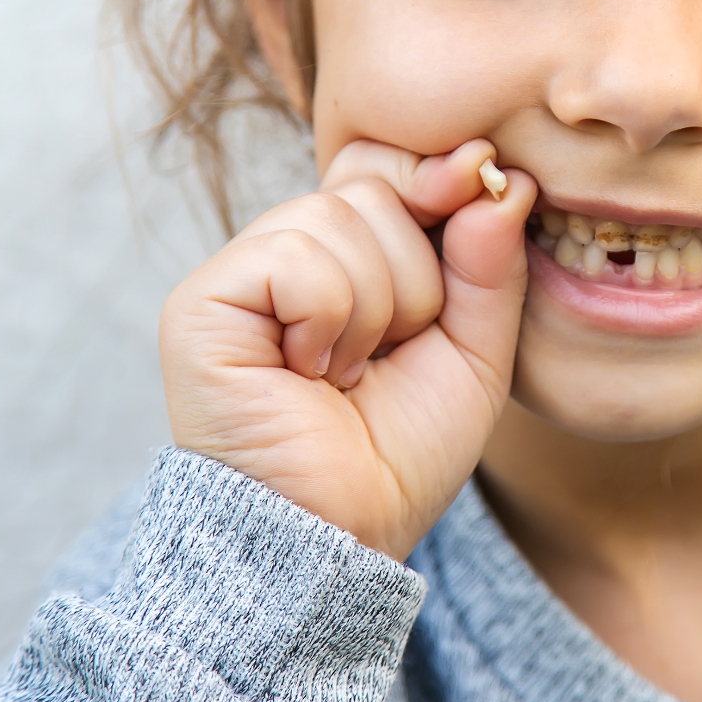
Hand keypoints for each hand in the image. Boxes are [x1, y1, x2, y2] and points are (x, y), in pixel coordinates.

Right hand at [158, 139, 535, 557]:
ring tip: (346, 373)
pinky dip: (329, 321)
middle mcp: (284, 255)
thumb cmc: (399, 455)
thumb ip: (490, 264)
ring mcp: (238, 275)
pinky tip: (308, 373)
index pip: (382, 167)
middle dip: (415, 277)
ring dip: (375, 310)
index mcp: (344, 260)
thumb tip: (499, 178)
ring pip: (338, 217)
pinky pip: (297, 258)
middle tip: (388, 353)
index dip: (434, 175)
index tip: (481, 177)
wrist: (338, 535)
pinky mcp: (202, 302)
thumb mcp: (476, 352)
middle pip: (370, 186)